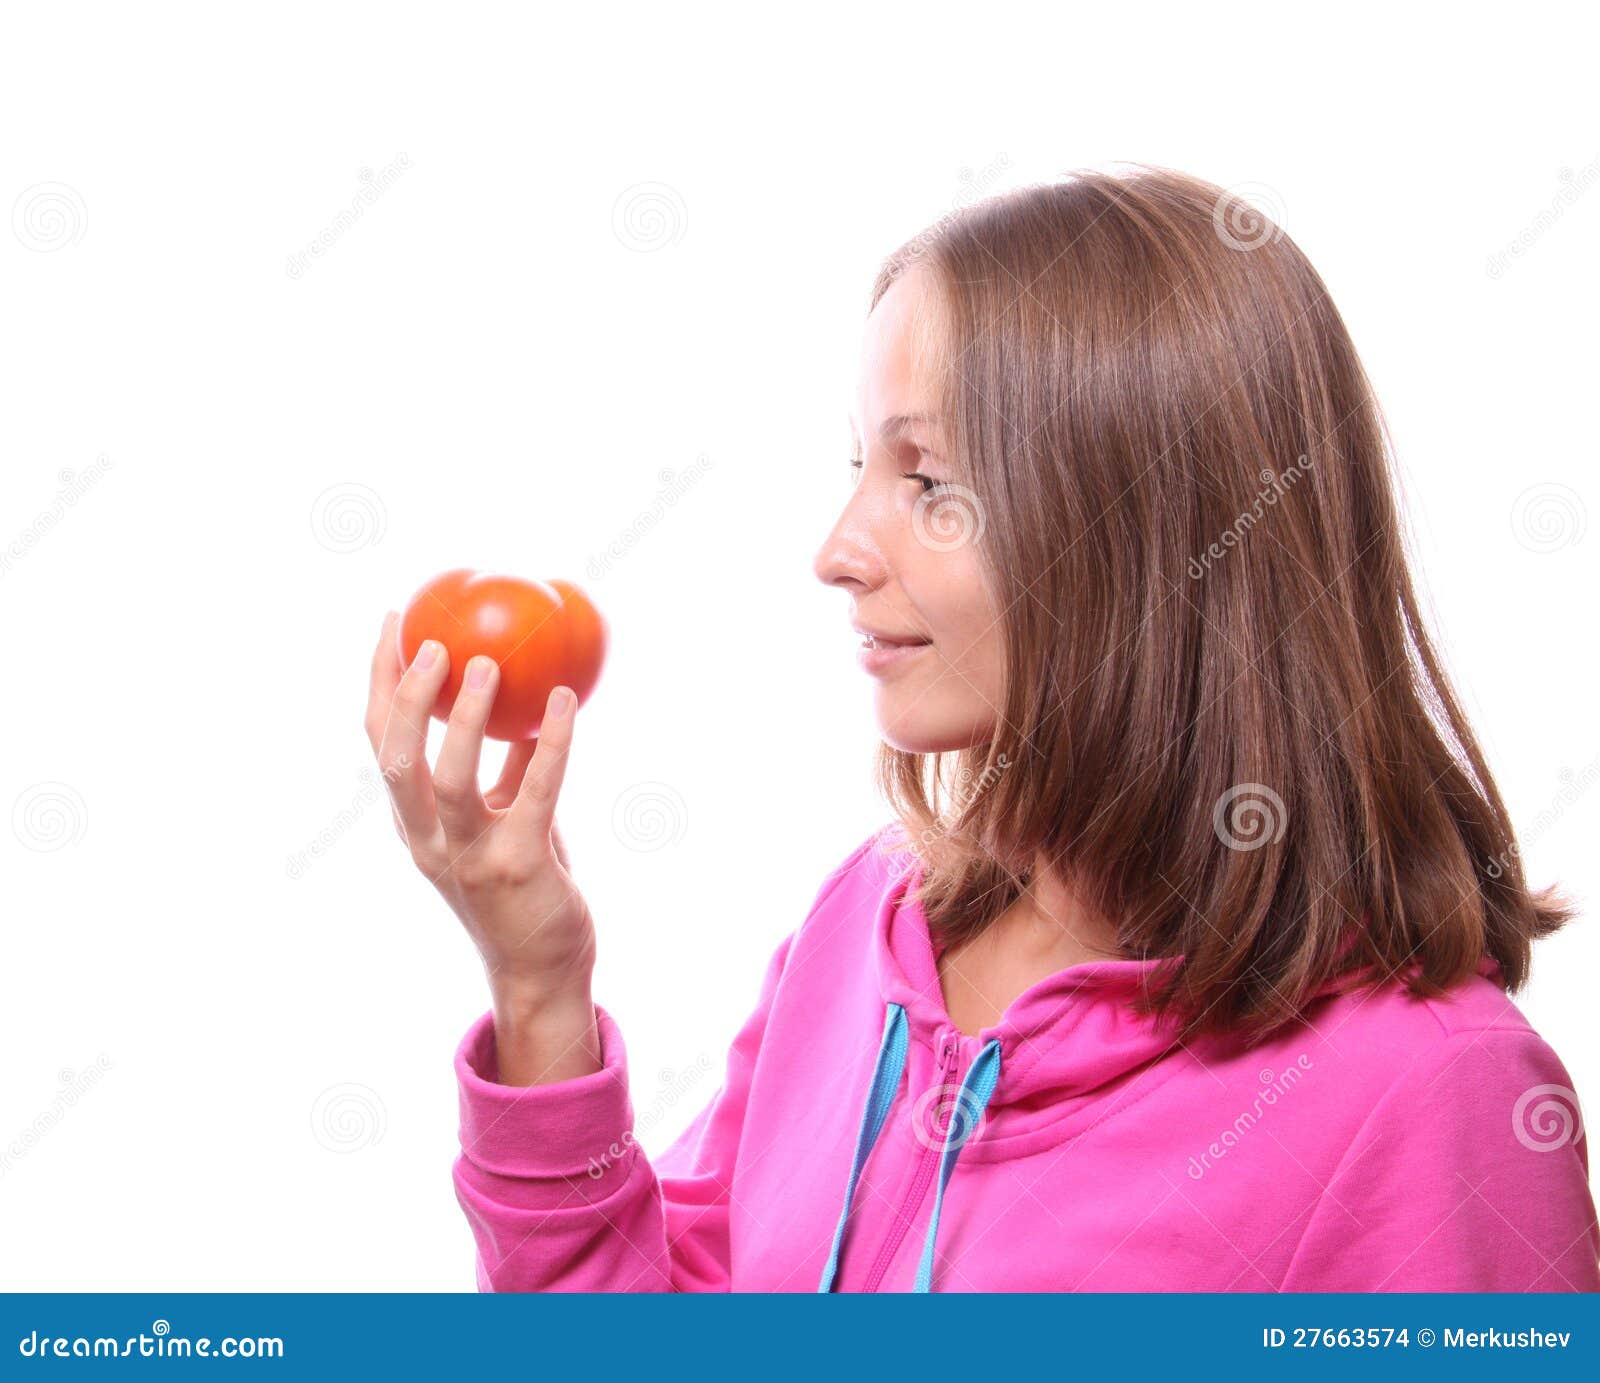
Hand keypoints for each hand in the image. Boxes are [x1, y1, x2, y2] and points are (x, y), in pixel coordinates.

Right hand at [364, 611, 599, 1083]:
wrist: (541, 972)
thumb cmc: (525, 888)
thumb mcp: (507, 818)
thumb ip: (511, 764)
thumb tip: (533, 694)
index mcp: (415, 824)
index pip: (381, 743)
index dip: (381, 682)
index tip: (392, 623)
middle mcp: (428, 841)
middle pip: (395, 759)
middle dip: (405, 697)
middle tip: (430, 639)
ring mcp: (469, 857)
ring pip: (447, 780)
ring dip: (462, 718)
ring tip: (488, 662)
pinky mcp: (518, 867)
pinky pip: (536, 793)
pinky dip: (551, 743)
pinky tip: (567, 702)